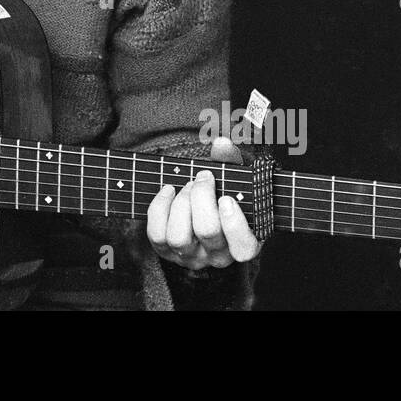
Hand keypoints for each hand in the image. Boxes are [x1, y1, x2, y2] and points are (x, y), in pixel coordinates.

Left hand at [145, 136, 261, 268]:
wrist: (203, 206)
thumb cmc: (224, 192)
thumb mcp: (234, 177)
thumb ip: (231, 160)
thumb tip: (222, 144)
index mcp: (244, 242)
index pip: (244, 249)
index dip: (234, 225)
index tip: (225, 198)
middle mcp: (218, 255)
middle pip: (207, 232)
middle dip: (201, 198)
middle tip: (203, 179)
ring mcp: (191, 256)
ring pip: (179, 238)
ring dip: (180, 204)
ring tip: (186, 186)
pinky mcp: (167, 252)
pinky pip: (157, 235)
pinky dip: (159, 208)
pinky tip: (168, 191)